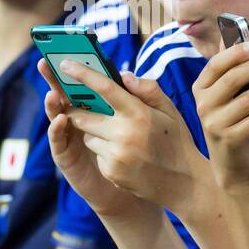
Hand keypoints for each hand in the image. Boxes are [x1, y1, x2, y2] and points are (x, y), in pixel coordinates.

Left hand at [51, 57, 212, 218]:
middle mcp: (124, 134)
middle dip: (81, 110)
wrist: (183, 184)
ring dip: (95, 132)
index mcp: (138, 114)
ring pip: (87, 136)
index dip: (82, 74)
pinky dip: (104, 151)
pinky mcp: (111, 171)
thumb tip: (123, 75)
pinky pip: (96, 154)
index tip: (65, 64)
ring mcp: (116, 155)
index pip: (105, 88)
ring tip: (119, 136)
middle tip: (88, 108)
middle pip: (84, 115)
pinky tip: (125, 155)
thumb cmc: (176, 141)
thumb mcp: (170, 110)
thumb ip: (147, 89)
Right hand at [192, 41, 248, 189]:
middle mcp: (203, 105)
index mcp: (200, 90)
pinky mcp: (230, 140)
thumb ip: (229, 72)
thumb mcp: (225, 98)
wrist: (230, 166)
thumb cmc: (232, 123)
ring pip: (248, 100)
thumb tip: (237, 38)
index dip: (236, 52)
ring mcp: (215, 124)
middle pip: (233, 78)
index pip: (215, 65)